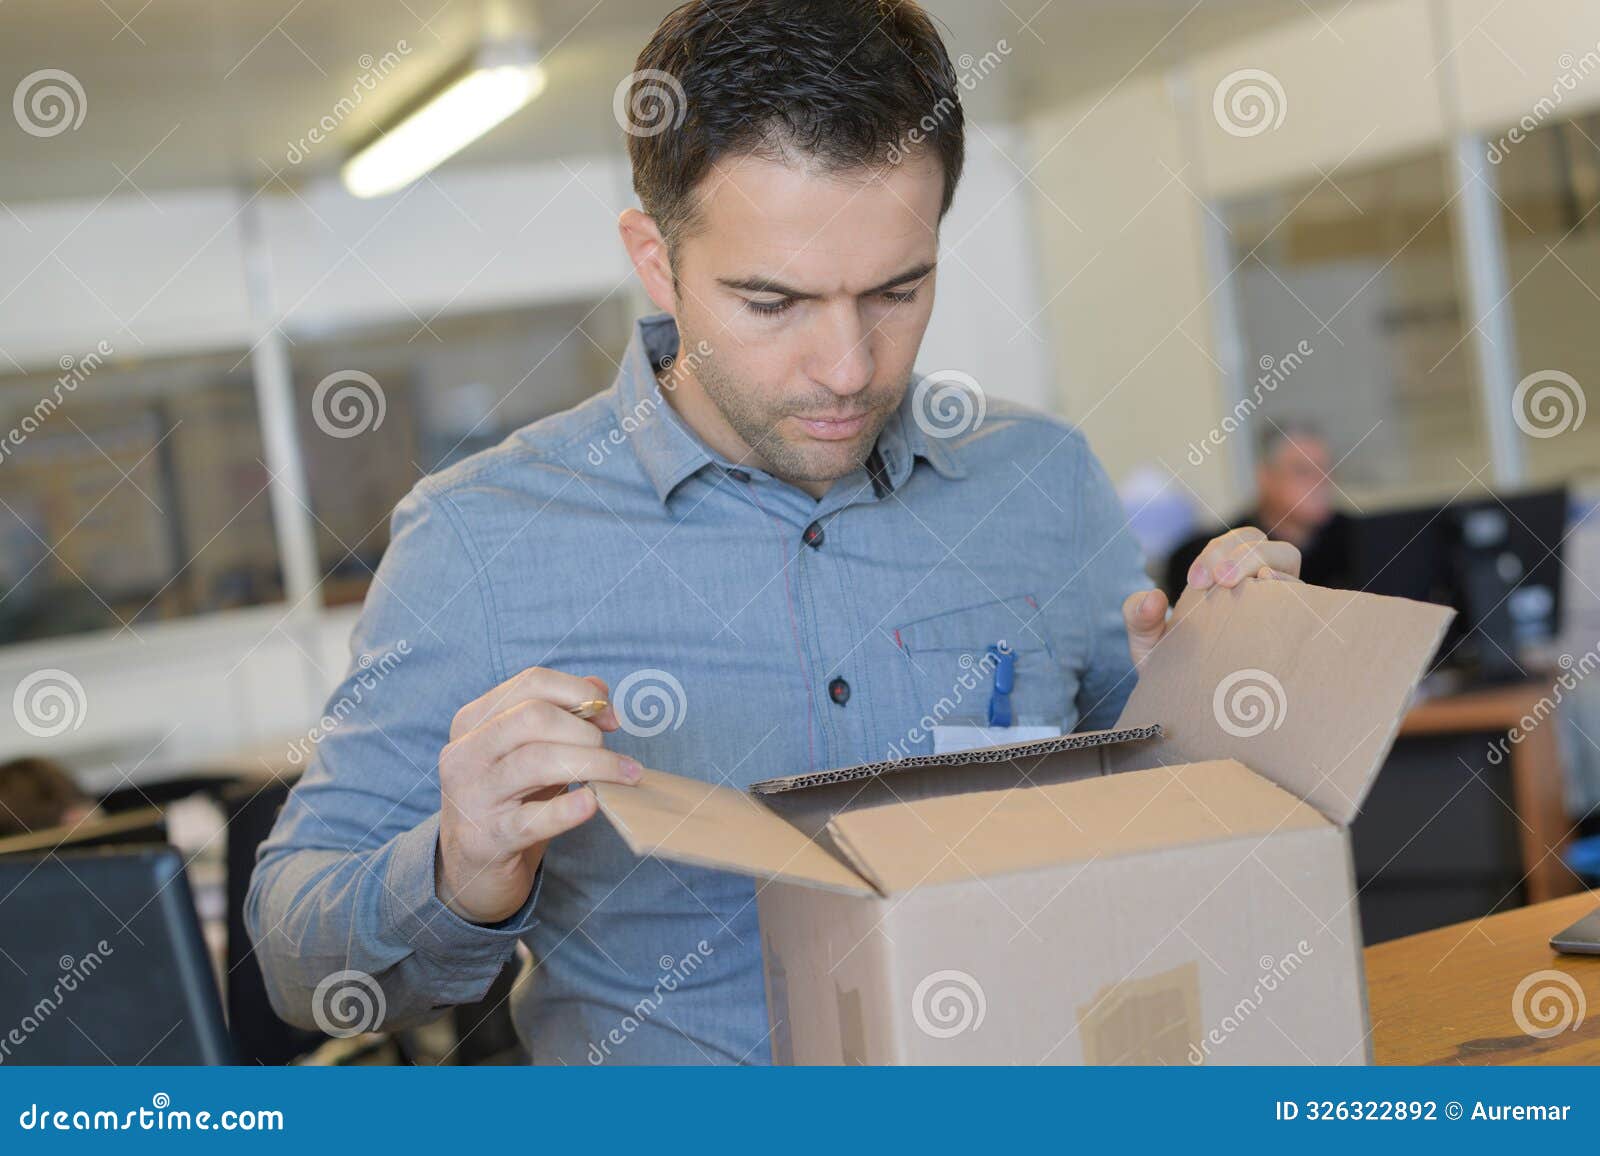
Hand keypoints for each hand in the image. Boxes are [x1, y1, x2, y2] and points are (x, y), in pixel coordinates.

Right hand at [435, 668, 639, 924]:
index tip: (611, 717)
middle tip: (612, 757)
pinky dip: (567, 809)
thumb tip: (600, 692)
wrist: (470, 869)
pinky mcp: (485, 839)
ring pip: (535, 761)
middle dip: (585, 732)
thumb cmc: (509, 801)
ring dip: (593, 765)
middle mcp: (464, 753)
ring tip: (624, 776)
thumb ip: (562, 716)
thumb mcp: (529, 752)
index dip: (580, 693)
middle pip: (533, 717)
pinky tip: (592, 803)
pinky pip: (531, 819)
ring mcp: (471, 796)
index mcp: (473, 721)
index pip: (531, 683)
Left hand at [1122, 526, 1300, 665]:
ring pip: (1288, 562)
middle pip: (1263, 543)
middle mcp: (1255, 586)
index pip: (1231, 543)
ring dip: (1265, 563)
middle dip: (1243, 552)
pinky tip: (1272, 598)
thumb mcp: (1149, 644)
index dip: (1217, 552)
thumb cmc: (1174, 669)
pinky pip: (1304, 600)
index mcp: (1224, 578)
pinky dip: (1292, 592)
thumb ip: (1139, 618)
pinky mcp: (1292, 631)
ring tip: (1247, 583)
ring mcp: (1277, 605)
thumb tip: (1152, 597)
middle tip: (1220, 579)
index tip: (1196, 582)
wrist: (1193, 707)